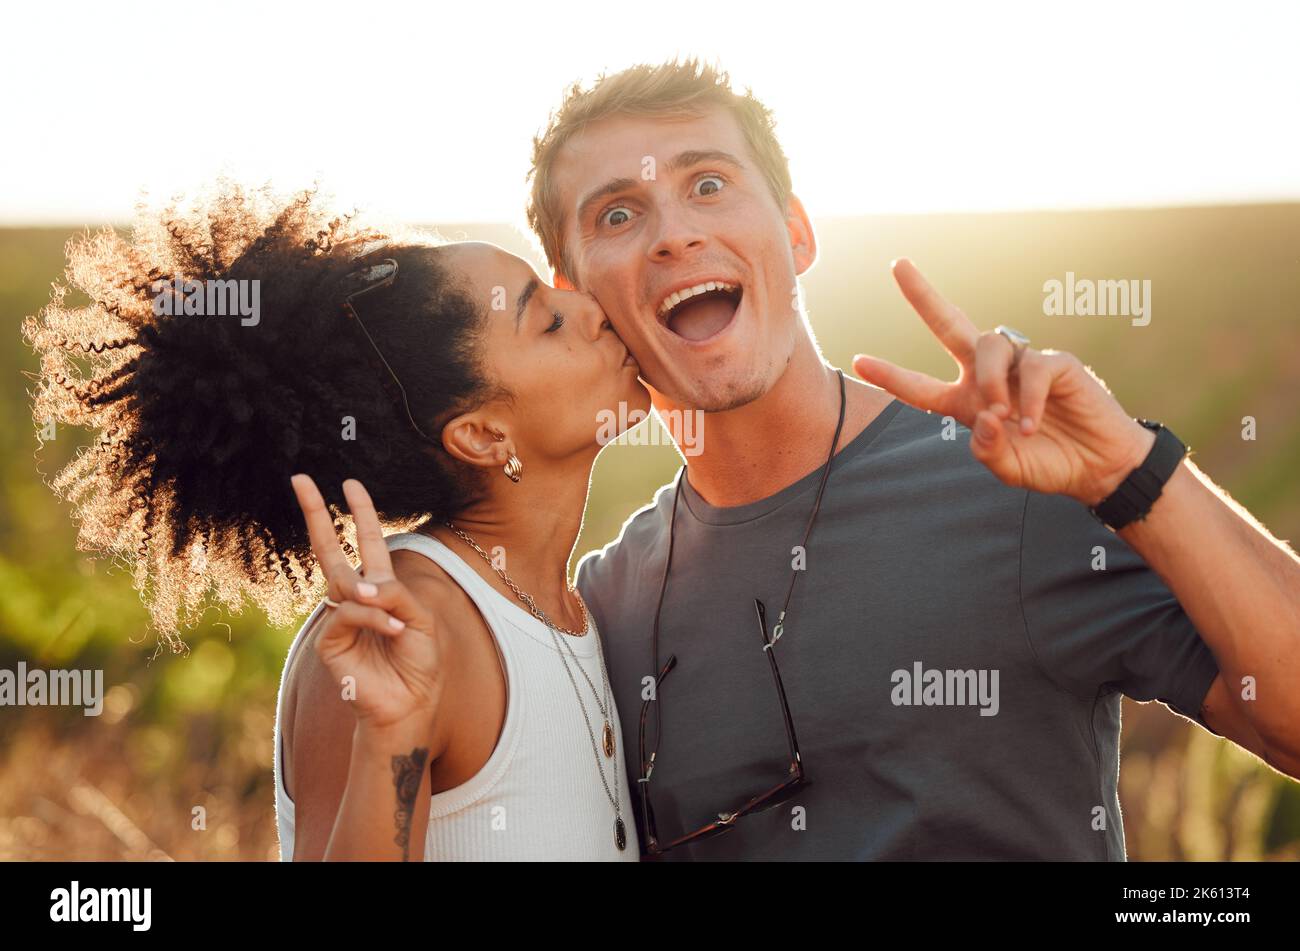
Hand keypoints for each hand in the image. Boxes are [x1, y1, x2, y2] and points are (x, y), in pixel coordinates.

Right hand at [290, 475, 443, 732]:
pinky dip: (372, 620)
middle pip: (331, 548)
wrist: (411, 703)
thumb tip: (360, 587)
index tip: (349, 483)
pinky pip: (347, 614)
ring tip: (397, 625)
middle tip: (301, 479)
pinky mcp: (329, 641)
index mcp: (380, 587)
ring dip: (375, 600)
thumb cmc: (420, 661)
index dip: (360, 513)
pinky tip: (391, 632)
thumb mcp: (421, 619)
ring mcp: (339, 617)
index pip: (366, 541)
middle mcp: (355, 597)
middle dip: (316, 513)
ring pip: (345, 583)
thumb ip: (396, 594)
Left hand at [852, 259, 1154, 506]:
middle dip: (923, 297)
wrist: (1098, 467)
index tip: (857, 361)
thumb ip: (987, 450)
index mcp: (967, 402)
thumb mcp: (1007, 467)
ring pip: (987, 345)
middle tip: (898, 266)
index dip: (891, 376)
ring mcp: (1021, 364)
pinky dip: (1027, 398)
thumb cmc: (1049, 463)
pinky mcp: (1054, 362)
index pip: (921, 388)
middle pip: (950, 325)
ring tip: (1002, 414)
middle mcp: (989, 376)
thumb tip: (986, 417)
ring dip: (989, 380)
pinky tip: (1034, 423)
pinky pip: (1031, 367)